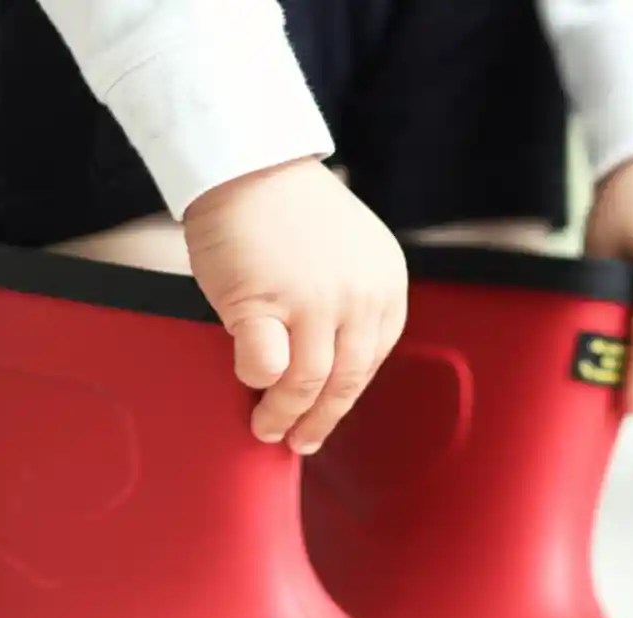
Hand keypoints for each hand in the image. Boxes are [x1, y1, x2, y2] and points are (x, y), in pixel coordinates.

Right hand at [184, 157, 407, 453]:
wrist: (245, 161)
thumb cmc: (284, 211)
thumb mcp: (343, 256)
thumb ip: (345, 305)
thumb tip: (319, 376)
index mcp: (386, 284)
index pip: (371, 360)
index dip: (344, 397)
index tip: (324, 416)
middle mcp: (361, 295)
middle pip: (346, 382)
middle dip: (320, 420)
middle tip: (298, 440)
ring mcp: (315, 300)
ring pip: (306, 384)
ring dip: (284, 415)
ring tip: (266, 428)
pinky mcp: (266, 302)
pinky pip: (264, 366)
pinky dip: (255, 380)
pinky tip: (246, 382)